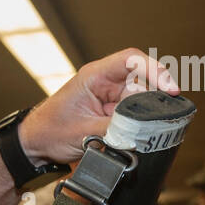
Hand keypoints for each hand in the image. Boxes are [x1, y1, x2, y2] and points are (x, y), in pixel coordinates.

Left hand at [19, 48, 178, 164]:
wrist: (34, 144)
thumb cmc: (50, 130)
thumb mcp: (84, 132)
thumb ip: (117, 130)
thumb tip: (144, 131)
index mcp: (95, 75)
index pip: (131, 60)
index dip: (155, 70)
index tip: (170, 89)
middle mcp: (105, 81)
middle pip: (143, 81)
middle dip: (155, 98)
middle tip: (165, 117)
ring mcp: (110, 96)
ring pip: (141, 99)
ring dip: (146, 115)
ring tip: (146, 131)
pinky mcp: (112, 110)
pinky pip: (133, 113)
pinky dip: (139, 123)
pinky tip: (139, 134)